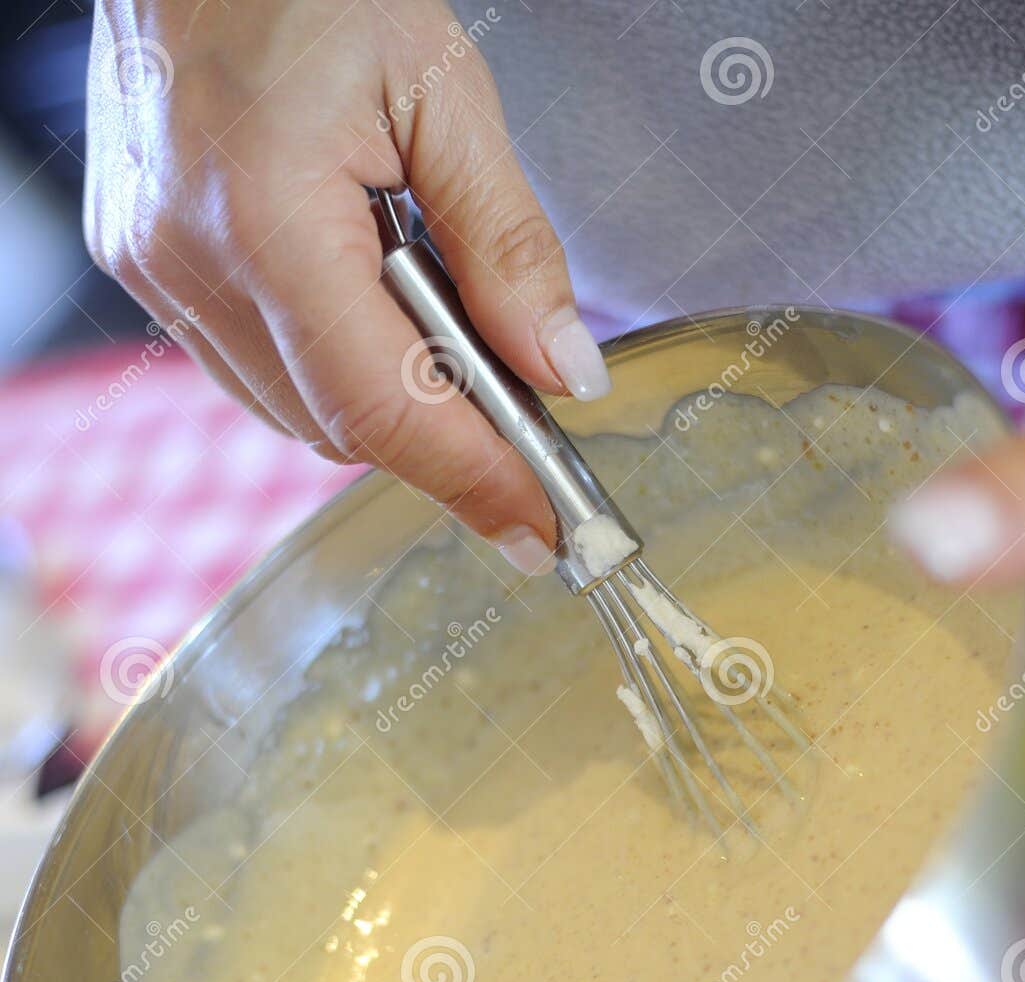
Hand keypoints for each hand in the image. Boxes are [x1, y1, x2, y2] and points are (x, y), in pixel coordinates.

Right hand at [85, 0, 609, 570]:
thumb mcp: (442, 90)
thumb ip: (507, 242)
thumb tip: (560, 369)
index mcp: (267, 218)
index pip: (384, 410)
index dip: (470, 480)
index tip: (538, 525)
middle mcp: (192, 262)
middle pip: (339, 428)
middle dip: (440, 446)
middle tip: (521, 435)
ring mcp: (156, 271)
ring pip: (293, 415)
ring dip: (382, 410)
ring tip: (443, 346)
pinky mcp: (142, 265)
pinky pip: (249, 372)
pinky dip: (325, 374)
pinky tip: (366, 319)